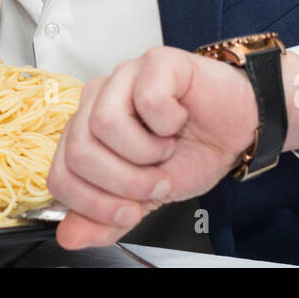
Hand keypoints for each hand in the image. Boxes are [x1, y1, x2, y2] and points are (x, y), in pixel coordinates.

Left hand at [47, 46, 258, 249]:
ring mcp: (124, 76)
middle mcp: (97, 100)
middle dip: (124, 182)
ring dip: (145, 152)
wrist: (238, 130)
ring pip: (104, 124)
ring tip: (166, 149)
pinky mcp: (155, 61)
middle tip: (156, 181)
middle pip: (79, 151)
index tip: (129, 211)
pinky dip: (167, 123)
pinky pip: (145, 99)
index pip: (60, 174)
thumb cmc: (192, 152)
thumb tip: (69, 236)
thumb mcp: (146, 199)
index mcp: (86, 131)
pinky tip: (178, 120)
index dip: (93, 204)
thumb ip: (106, 219)